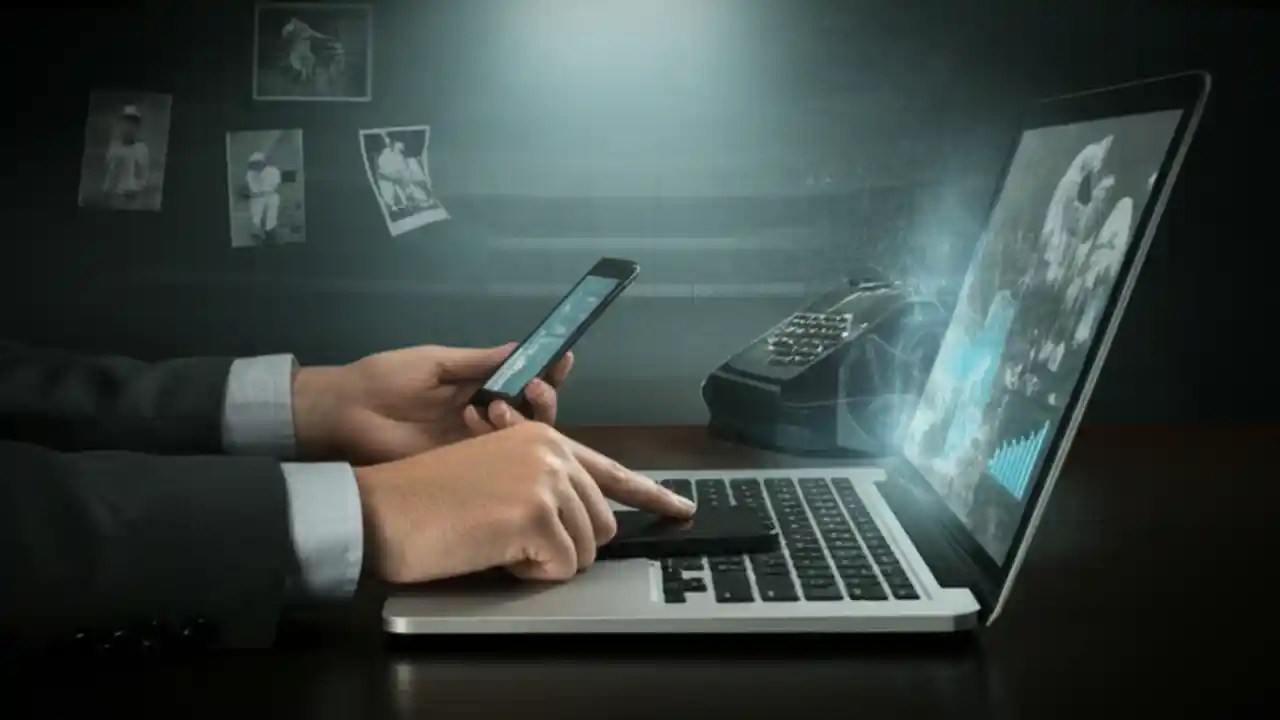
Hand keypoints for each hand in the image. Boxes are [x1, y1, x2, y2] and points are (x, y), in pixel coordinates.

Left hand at [291, 343, 573, 463]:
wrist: (345, 413)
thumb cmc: (384, 379)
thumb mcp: (435, 361)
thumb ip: (478, 361)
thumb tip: (521, 347)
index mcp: (478, 386)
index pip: (524, 380)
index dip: (547, 371)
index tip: (563, 357)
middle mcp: (484, 415)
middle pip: (534, 412)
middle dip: (544, 398)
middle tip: (534, 386)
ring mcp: (476, 442)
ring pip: (524, 438)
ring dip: (523, 418)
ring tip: (497, 406)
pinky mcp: (464, 466)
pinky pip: (498, 457)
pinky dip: (499, 438)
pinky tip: (479, 421)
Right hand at [355, 422, 696, 583]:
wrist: (381, 509)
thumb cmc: (427, 501)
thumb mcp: (494, 475)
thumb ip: (541, 486)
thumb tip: (583, 524)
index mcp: (543, 438)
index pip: (611, 469)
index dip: (652, 494)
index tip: (683, 508)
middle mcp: (551, 451)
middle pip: (601, 523)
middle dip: (566, 547)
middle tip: (513, 540)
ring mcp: (546, 479)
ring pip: (584, 550)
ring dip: (542, 561)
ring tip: (494, 539)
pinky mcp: (535, 513)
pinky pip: (560, 568)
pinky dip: (527, 574)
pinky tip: (492, 551)